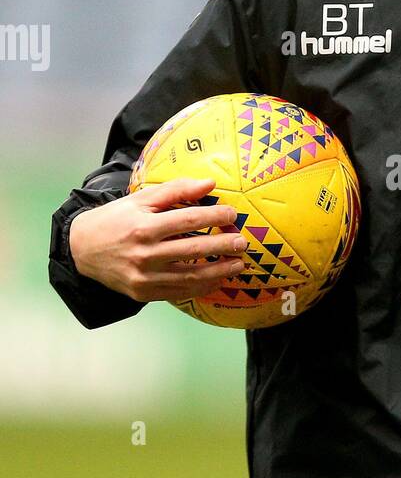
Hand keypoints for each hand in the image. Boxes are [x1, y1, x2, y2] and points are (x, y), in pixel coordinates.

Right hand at [68, 175, 247, 302]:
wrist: (81, 250)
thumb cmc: (115, 220)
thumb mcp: (139, 199)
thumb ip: (175, 190)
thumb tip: (209, 184)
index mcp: (143, 226)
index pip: (187, 220)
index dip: (213, 217)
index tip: (232, 215)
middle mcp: (144, 254)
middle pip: (193, 249)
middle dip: (223, 246)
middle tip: (242, 242)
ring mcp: (144, 277)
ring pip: (190, 275)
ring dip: (219, 271)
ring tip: (238, 264)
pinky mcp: (144, 293)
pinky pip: (180, 292)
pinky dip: (202, 286)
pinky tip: (218, 279)